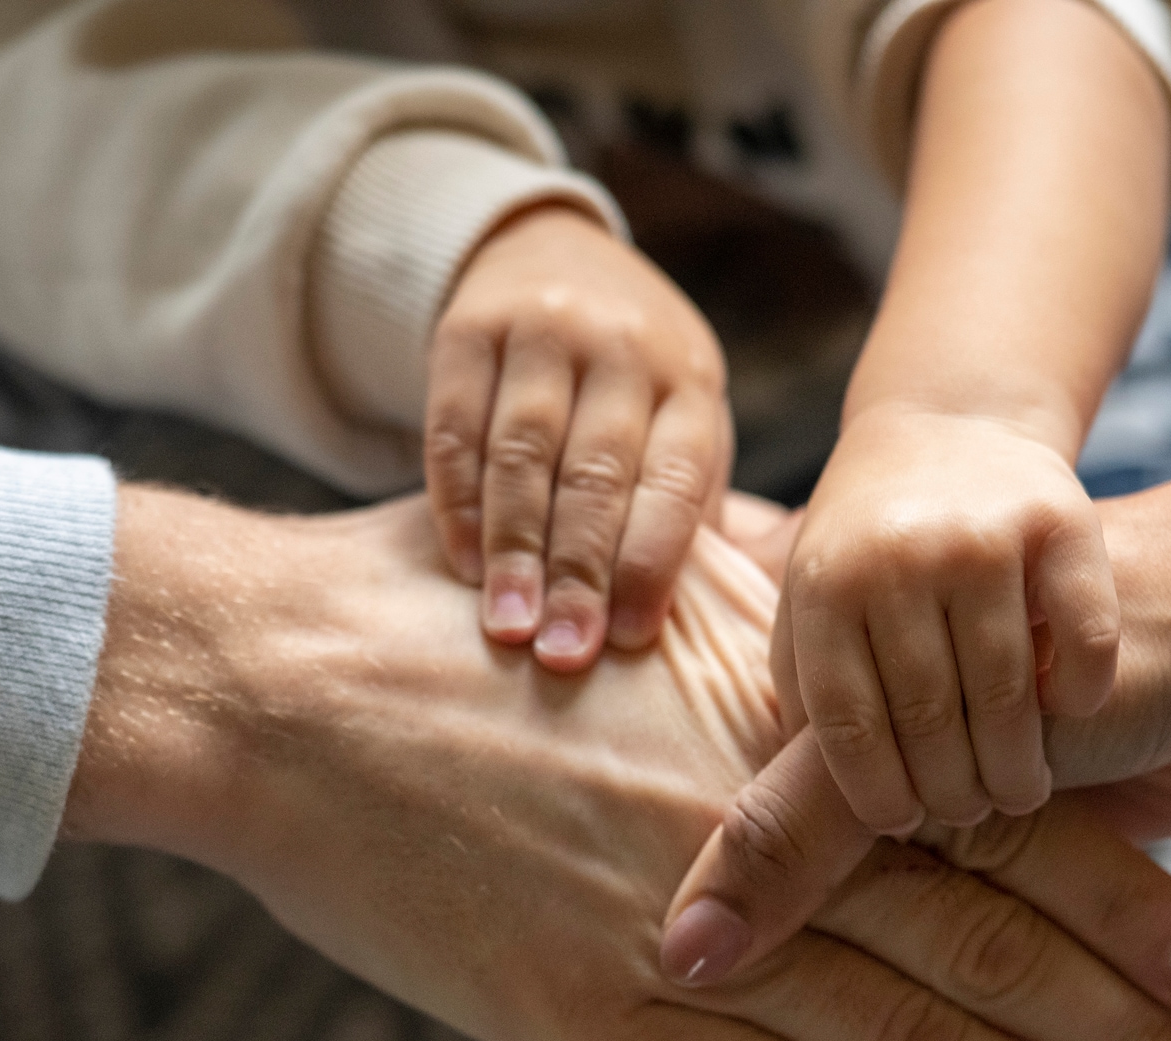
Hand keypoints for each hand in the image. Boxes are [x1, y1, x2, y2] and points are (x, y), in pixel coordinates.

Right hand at [66, 489, 1170, 1040]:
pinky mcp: (585, 1005)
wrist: (270, 679)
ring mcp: (675, 926)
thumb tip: (836, 583)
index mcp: (778, 726)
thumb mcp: (619, 570)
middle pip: (989, 945)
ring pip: (906, 1033)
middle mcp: (757, 830)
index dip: (1122, 903)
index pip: (994, 824)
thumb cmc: (438, 606)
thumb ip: (750, 591)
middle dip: (1134, 1040)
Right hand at [426, 204, 731, 671]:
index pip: (672, 480)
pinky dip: (458, 503)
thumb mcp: (683, 420)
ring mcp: (542, 332)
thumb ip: (691, 507)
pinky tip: (465, 565)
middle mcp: (621, 348)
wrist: (550, 256)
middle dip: (580, 571)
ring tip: (508, 626)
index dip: (651, 563)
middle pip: (596, 473)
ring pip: (522, 454)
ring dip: (515, 548)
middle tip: (564, 654)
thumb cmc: (632, 384)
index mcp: (688, 382)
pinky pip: (455, 429)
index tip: (630, 640)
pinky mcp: (468, 330)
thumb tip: (716, 623)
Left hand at [780, 402, 1119, 833]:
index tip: (901, 826)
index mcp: (825, 584)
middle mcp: (898, 555)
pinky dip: (1080, 689)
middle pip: (927, 714)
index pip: (846, 720)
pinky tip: (1071, 715)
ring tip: (1021, 791)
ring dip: (1017, 761)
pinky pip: (1083, 635)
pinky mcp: (1062, 518)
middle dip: (951, 787)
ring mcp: (982, 534)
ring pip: (1005, 689)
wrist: (951, 422)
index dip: (876, 789)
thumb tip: (787, 802)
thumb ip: (804, 683)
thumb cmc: (872, 544)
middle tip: (971, 815)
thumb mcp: (813, 597)